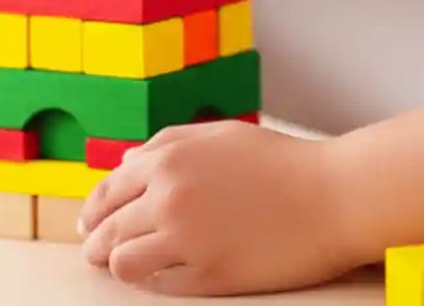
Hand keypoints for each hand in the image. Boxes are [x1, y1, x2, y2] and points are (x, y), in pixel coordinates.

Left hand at [78, 121, 363, 296]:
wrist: (334, 196)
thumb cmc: (281, 162)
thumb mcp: (218, 135)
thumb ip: (165, 144)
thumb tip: (124, 162)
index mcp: (167, 160)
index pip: (107, 193)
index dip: (92, 212)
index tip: (89, 225)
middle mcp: (169, 199)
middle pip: (108, 231)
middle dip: (97, 244)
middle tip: (96, 254)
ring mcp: (188, 240)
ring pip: (124, 264)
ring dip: (120, 266)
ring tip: (126, 268)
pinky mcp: (212, 276)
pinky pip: (163, 286)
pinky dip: (157, 282)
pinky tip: (164, 276)